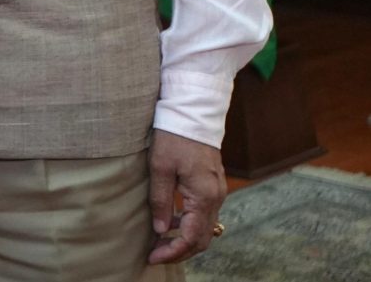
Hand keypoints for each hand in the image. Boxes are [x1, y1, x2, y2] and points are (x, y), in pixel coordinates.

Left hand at [147, 128, 226, 263]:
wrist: (192, 113)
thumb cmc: (174, 137)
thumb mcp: (160, 167)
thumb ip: (161, 201)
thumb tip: (161, 230)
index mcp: (204, 196)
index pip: (192, 238)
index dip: (173, 252)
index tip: (153, 257)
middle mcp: (216, 198)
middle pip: (202, 238)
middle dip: (179, 251)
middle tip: (155, 254)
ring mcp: (217, 191)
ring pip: (205, 227)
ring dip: (184, 238)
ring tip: (160, 241)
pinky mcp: (213, 185)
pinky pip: (204, 213)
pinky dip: (190, 224)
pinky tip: (171, 221)